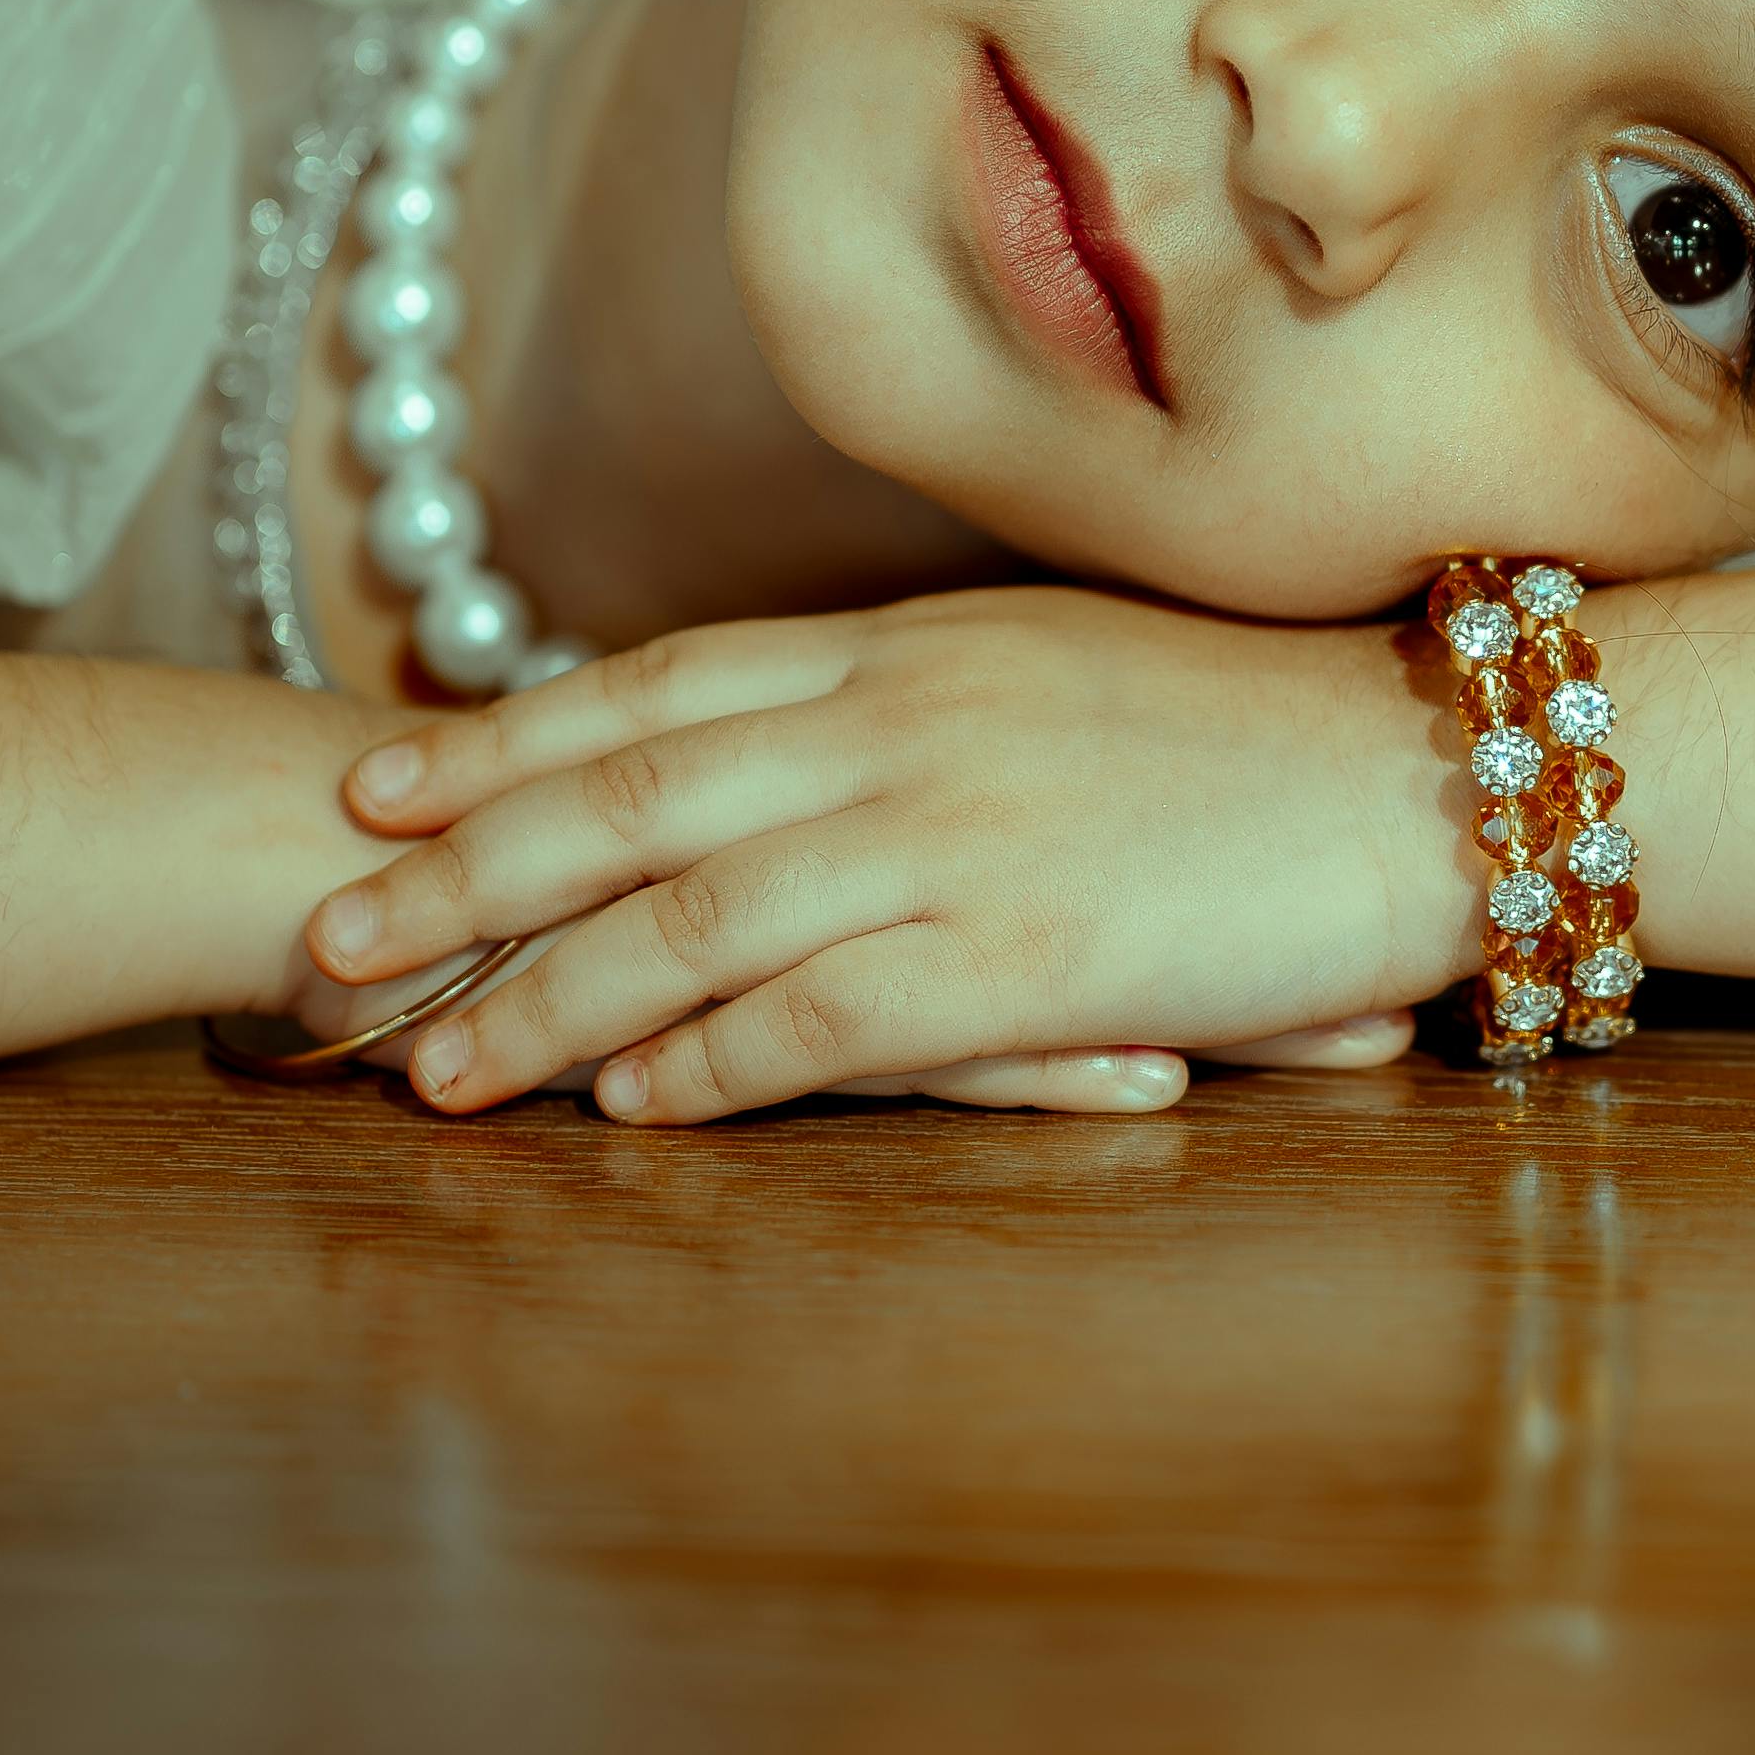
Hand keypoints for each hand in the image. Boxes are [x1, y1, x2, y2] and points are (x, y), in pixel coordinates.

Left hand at [298, 585, 1475, 1123]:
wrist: (1430, 770)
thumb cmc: (1257, 732)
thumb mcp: (1055, 670)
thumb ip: (912, 699)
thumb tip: (790, 740)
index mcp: (910, 647)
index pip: (659, 687)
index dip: (507, 739)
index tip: (380, 784)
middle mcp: (904, 726)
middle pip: (629, 797)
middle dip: (461, 876)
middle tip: (324, 938)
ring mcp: (956, 838)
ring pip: (691, 916)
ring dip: (543, 997)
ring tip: (433, 1070)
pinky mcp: (1022, 959)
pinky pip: (820, 1018)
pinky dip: (706, 1065)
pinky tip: (624, 1108)